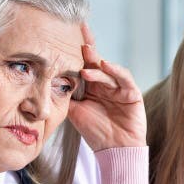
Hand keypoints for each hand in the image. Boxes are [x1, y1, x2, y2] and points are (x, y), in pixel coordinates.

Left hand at [67, 23, 146, 150]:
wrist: (114, 151)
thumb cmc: (95, 133)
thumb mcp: (75, 111)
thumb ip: (67, 94)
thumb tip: (51, 77)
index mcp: (92, 87)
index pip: (83, 65)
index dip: (77, 51)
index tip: (66, 33)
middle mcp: (106, 85)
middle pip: (96, 62)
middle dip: (88, 48)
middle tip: (78, 35)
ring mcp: (119, 88)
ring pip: (108, 69)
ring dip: (97, 62)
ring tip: (86, 55)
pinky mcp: (132, 93)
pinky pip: (124, 78)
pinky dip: (115, 71)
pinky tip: (105, 65)